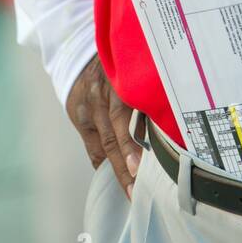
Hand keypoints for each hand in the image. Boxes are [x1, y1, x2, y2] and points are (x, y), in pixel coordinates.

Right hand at [66, 54, 142, 198]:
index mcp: (116, 84)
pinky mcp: (75, 116)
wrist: (82, 51)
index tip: (139, 168)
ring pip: (100, 145)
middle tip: (136, 191)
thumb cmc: (120, 63)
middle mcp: (98, 98)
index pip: (121, 119)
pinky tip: (112, 175)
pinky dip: (102, 161)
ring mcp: (84, 109)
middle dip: (124, 167)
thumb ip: (146, 98)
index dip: (129, 145)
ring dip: (115, 169)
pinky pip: (91, 145)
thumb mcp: (134, 73)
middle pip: (111, 139)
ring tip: (128, 191)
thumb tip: (166, 129)